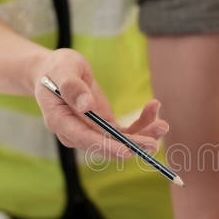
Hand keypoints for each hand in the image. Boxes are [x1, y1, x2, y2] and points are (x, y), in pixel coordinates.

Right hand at [31, 49, 168, 155]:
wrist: (55, 71)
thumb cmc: (56, 68)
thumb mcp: (62, 70)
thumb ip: (72, 87)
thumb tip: (86, 106)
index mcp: (60, 122)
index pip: (84, 139)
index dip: (106, 146)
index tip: (127, 150)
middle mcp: (76, 133)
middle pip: (105, 145)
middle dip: (131, 145)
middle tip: (154, 143)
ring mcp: (91, 131)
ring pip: (120, 141)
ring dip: (143, 135)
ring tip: (163, 125)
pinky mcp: (104, 126)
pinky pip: (125, 130)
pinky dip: (142, 121)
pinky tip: (154, 106)